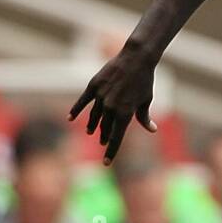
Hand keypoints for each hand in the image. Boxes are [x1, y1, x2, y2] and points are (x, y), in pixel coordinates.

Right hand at [68, 44, 158, 163]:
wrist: (136, 59)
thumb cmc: (145, 81)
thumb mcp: (146, 101)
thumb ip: (144, 117)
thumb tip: (152, 130)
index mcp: (125, 114)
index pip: (117, 138)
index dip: (112, 151)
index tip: (106, 163)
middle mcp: (111, 108)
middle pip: (106, 128)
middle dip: (105, 137)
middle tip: (104, 142)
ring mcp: (101, 97)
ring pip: (94, 116)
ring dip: (92, 125)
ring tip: (90, 132)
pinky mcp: (94, 86)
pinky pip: (83, 101)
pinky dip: (76, 110)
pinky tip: (70, 118)